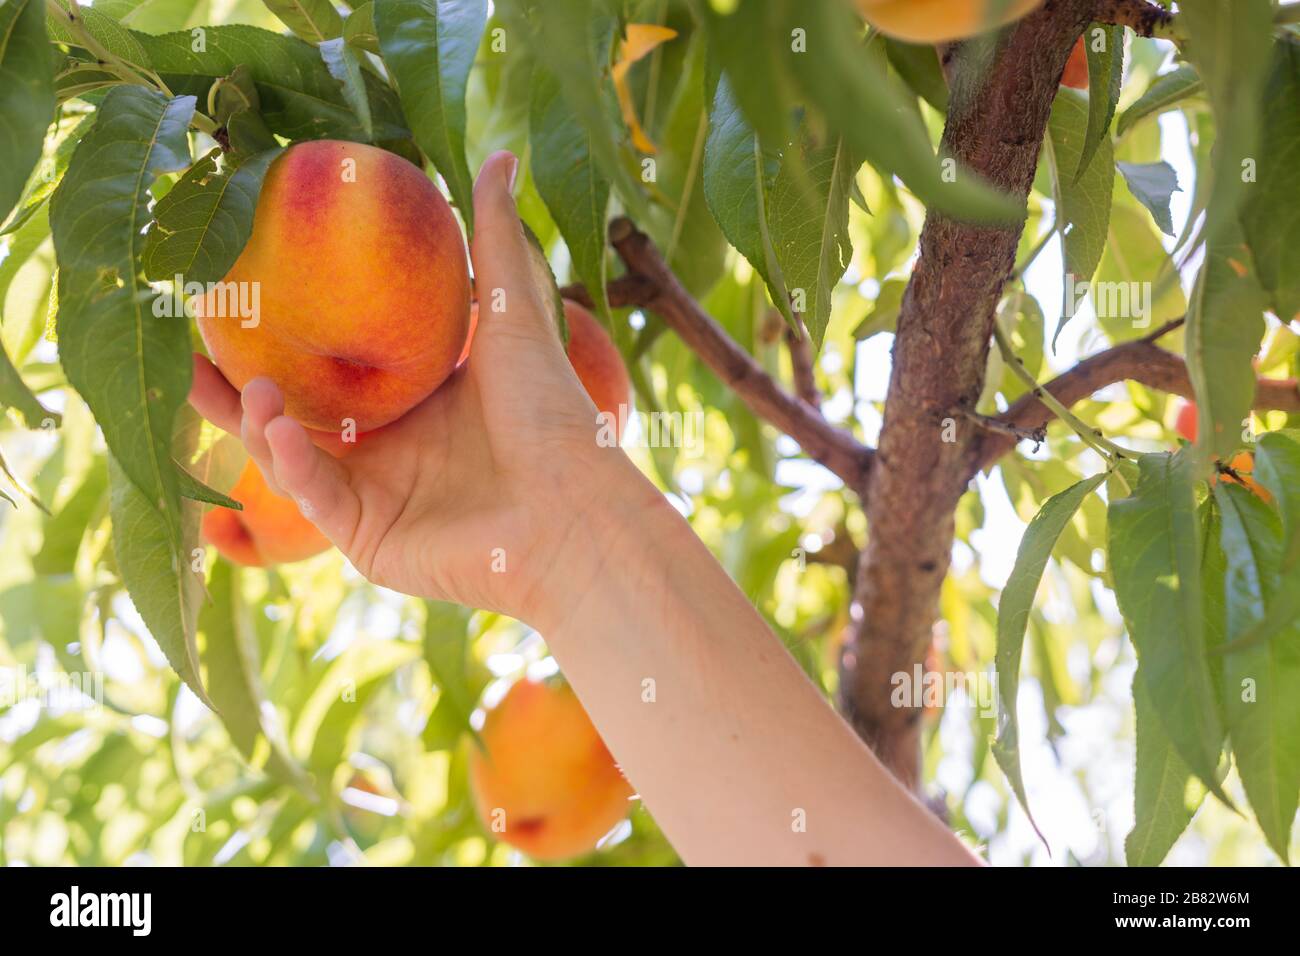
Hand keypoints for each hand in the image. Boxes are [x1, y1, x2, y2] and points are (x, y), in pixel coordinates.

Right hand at [189, 151, 623, 625]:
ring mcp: (375, 498)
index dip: (282, 337)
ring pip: (289, 460)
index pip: (332, 367)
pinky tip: (273, 428)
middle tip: (188, 349)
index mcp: (414, 403)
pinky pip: (315, 500)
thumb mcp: (513, 315)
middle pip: (294, 415)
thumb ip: (494, 239)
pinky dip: (291, 467)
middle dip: (235, 388)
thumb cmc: (550, 416)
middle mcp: (389, 450)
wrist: (576, 512)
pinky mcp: (370, 541)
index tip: (234, 297)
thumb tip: (498, 154)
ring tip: (236, 382)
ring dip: (254, 423)